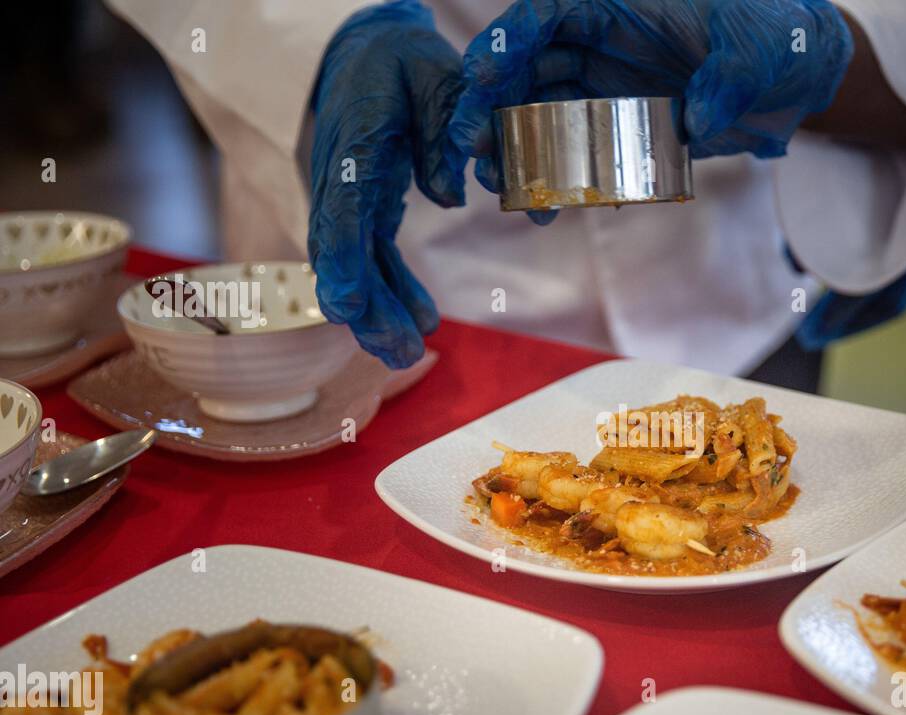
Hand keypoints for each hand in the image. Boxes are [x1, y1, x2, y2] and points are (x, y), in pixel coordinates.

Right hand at [308, 0, 464, 368]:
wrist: (366, 53)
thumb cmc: (403, 64)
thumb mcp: (435, 79)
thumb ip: (441, 133)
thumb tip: (449, 196)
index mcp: (353, 143)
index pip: (341, 210)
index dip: (344, 261)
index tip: (346, 305)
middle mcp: (338, 178)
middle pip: (342, 252)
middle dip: (365, 306)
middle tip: (395, 350)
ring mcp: (346, 199)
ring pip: (355, 264)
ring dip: (378, 311)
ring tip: (406, 353)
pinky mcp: (362, 212)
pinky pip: (373, 259)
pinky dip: (393, 291)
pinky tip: (422, 323)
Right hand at [449, 0, 852, 220]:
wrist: (793, 74)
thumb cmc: (771, 37)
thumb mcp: (756, 49)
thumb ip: (727, 77)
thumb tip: (696, 119)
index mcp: (615, 3)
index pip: (548, 14)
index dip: (508, 44)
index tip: (481, 78)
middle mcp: (599, 41)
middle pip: (528, 70)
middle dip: (494, 109)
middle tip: (475, 149)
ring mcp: (605, 85)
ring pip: (541, 116)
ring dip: (517, 153)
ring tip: (507, 190)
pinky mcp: (617, 126)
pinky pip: (574, 152)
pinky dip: (559, 179)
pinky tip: (549, 209)